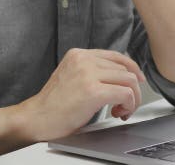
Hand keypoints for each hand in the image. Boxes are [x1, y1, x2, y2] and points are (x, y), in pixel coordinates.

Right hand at [17, 48, 145, 140]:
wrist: (36, 119)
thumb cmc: (54, 105)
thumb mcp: (72, 77)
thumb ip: (92, 71)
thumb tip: (120, 75)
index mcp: (79, 54)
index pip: (115, 56)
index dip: (131, 69)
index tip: (138, 80)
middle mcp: (84, 60)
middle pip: (125, 69)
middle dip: (132, 89)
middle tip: (124, 105)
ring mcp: (88, 74)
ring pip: (129, 80)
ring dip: (131, 99)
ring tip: (120, 110)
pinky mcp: (93, 91)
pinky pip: (125, 94)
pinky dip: (128, 105)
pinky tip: (118, 113)